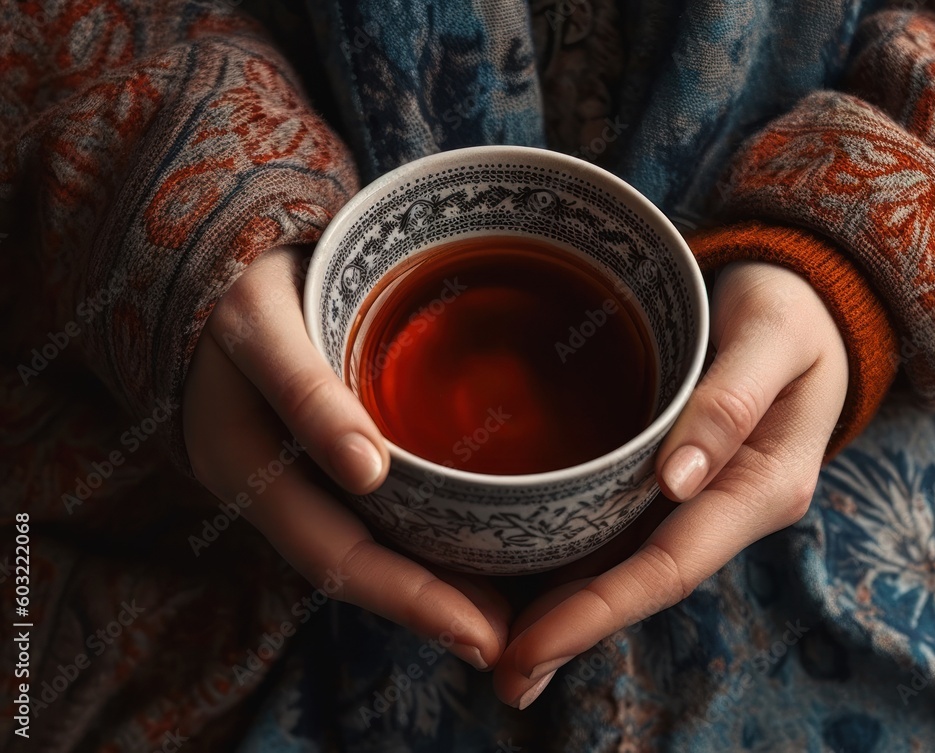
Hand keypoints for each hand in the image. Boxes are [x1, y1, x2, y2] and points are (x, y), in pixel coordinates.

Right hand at [182, 246, 509, 669]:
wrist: (213, 265)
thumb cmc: (237, 287)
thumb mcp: (261, 326)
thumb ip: (305, 393)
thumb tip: (367, 472)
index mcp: (245, 466)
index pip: (335, 556)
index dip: (408, 599)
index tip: (482, 633)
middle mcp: (269, 486)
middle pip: (355, 566)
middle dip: (428, 607)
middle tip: (508, 637)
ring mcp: (291, 474)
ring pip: (362, 546)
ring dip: (426, 583)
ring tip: (501, 606)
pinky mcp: (314, 456)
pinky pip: (364, 511)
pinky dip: (414, 537)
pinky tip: (463, 542)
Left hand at [492, 261, 848, 707]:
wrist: (802, 303)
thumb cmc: (790, 311)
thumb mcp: (774, 335)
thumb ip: (733, 401)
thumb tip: (680, 479)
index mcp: (761, 486)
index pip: (670, 566)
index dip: (600, 612)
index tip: (531, 646)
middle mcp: (728, 507)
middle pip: (643, 584)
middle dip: (573, 633)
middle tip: (502, 676)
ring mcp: (702, 500)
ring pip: (630, 568)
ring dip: (571, 614)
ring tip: (505, 652)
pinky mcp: (677, 481)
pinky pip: (624, 532)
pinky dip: (580, 565)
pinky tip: (533, 583)